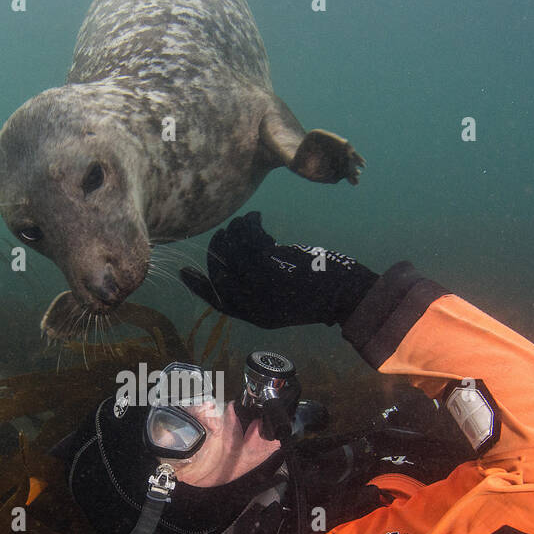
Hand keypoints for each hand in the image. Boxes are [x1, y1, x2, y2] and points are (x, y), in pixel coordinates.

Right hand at [178, 212, 378, 328]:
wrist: (346, 295)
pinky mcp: (271, 264)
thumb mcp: (284, 306)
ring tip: (246, 221)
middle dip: (219, 248)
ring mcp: (261, 284)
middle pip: (220, 272)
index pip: (218, 302)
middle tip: (226, 232)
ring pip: (232, 251)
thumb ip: (259, 294)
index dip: (200, 287)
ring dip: (235, 230)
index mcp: (255, 316)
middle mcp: (253, 303)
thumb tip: (237, 269)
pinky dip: (249, 222)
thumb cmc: (320, 296)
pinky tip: (256, 217)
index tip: (186, 272)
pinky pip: (248, 237)